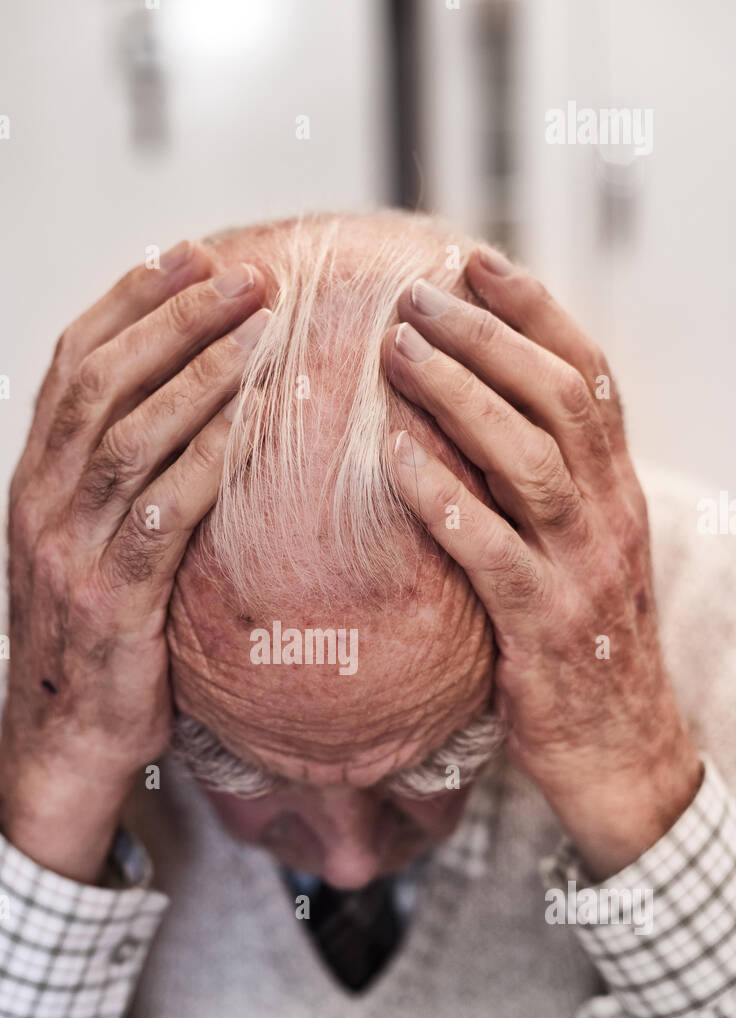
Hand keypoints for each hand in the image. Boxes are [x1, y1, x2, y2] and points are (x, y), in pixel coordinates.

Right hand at [0, 244, 269, 881]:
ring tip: (262, 329)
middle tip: (250, 277)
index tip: (191, 253)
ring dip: (200, 374)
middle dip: (177, 318)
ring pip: (129, 437)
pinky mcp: (110, 604)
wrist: (63, 741)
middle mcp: (43, 502)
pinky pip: (161, 517)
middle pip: (104, 383)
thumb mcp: (93, 548)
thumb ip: (125, 485)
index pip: (74, 363)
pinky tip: (254, 424)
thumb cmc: (99, 639)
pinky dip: (207, 460)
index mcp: (36, 478)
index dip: (131, 301)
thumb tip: (200, 415)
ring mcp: (71, 552)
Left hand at [384, 249, 701, 878]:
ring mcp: (582, 570)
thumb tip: (461, 423)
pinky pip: (492, 548)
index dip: (534, 312)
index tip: (475, 262)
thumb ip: (537, 493)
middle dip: (486, 335)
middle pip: (556, 397)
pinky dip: (445, 497)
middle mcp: (610, 515)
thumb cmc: (578, 648)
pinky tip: (397, 457)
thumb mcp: (575, 557)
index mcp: (618, 490)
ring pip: (530, 456)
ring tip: (398, 350)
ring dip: (461, 395)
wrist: (621, 754)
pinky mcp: (544, 626)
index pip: (587, 377)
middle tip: (415, 294)